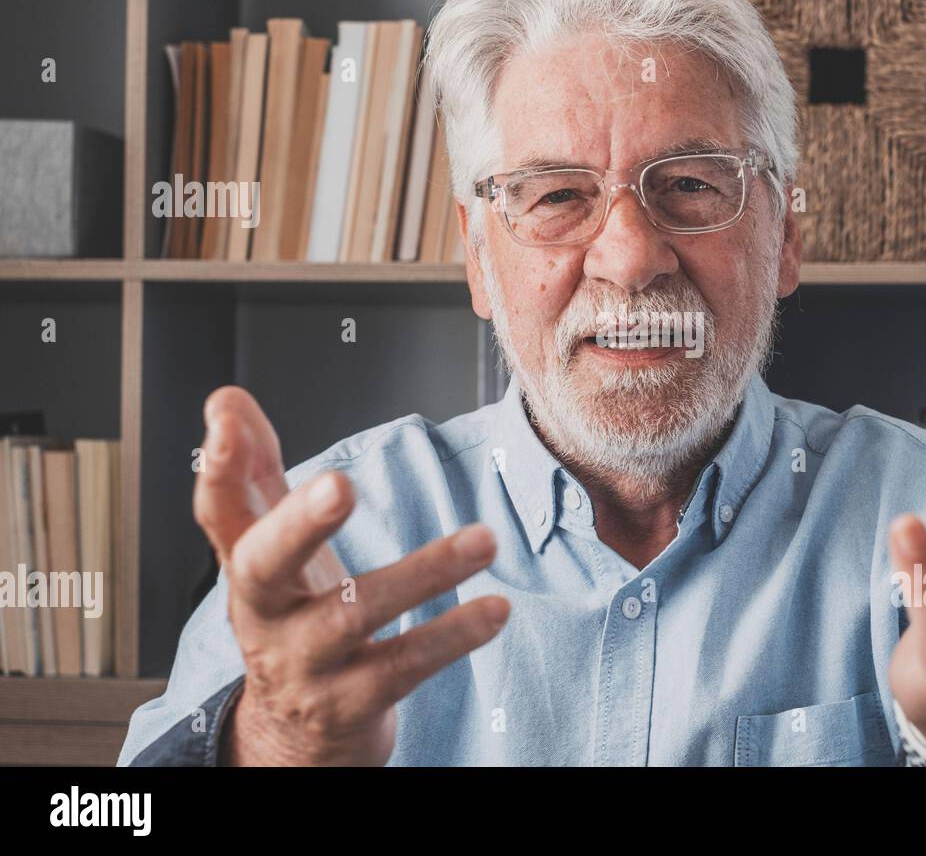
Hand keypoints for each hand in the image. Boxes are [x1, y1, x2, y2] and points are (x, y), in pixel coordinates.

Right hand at [194, 386, 509, 765]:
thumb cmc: (292, 616)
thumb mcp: (269, 548)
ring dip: (423, 574)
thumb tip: (226, 399)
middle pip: (263, 566)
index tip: (226, 419)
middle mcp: (264, 616)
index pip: (219, 512)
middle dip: (299, 524)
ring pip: (354, 616)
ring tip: (483, 540)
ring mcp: (306, 664)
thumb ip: (253, 473)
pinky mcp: (352, 703)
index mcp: (246, 566)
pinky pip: (404, 666)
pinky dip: (452, 637)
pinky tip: (496, 609)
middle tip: (339, 484)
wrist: (294, 737)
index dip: (217, 467)